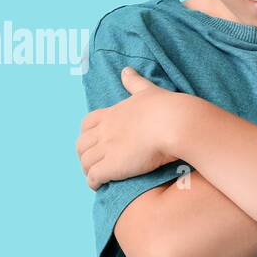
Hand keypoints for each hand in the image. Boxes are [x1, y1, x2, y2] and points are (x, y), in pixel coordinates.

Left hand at [76, 66, 184, 188]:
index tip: (94, 142)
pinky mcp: (112, 166)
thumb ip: (134, 82)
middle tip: (93, 162)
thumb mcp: (147, 90)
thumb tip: (126, 70)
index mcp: (112, 113)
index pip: (87, 123)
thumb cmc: (166, 108)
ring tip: (95, 177)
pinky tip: (98, 186)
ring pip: (85, 162)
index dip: (87, 134)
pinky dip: (92, 182)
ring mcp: (106, 148)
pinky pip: (93, 176)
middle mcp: (105, 130)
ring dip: (87, 170)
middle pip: (81, 144)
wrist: (174, 123)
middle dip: (84, 154)